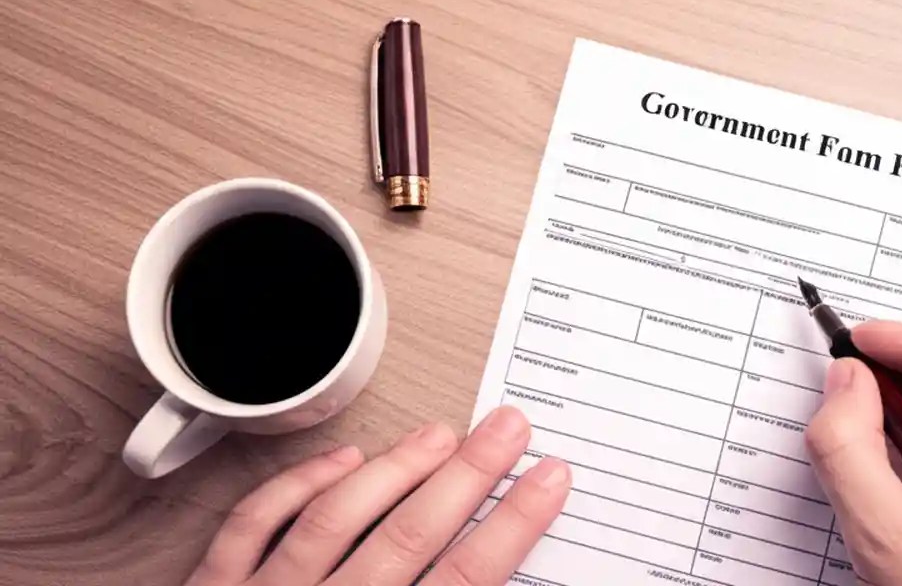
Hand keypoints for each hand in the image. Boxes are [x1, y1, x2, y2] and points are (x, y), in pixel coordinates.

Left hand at [185, 406, 569, 585]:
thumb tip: (491, 584)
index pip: (464, 581)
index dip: (512, 526)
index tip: (549, 481)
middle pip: (410, 537)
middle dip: (468, 476)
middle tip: (508, 428)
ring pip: (335, 519)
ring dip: (395, 470)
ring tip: (440, 433)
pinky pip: (255, 525)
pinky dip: (299, 485)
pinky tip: (343, 459)